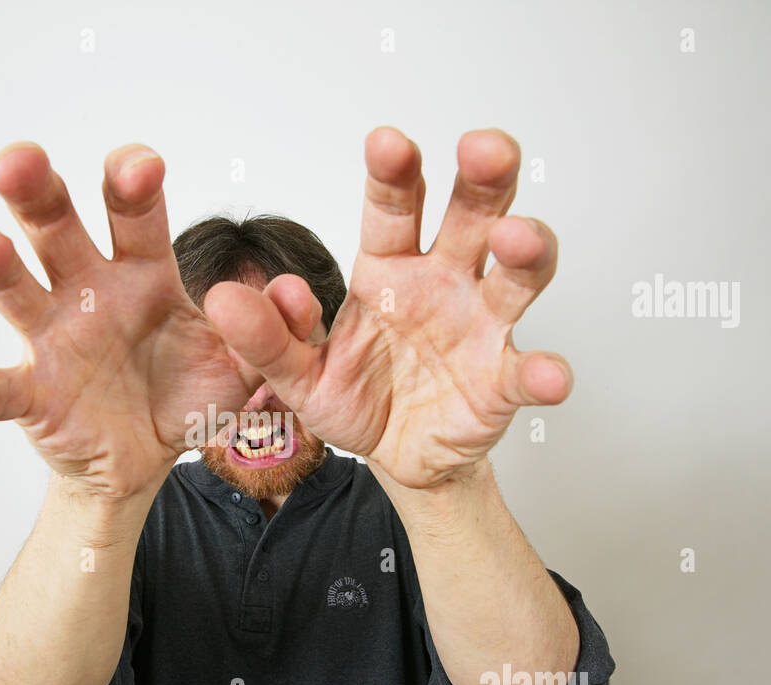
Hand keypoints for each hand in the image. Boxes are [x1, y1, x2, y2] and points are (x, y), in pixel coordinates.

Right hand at [0, 142, 254, 498]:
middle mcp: (87, 290)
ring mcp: (51, 338)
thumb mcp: (238, 369)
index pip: (133, 213)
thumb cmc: (185, 395)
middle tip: (18, 161)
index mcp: (141, 273)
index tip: (142, 167)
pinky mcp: (30, 392)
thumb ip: (266, 333)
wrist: (146, 459)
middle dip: (38, 192)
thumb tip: (294, 294)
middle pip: (56, 228)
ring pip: (15, 290)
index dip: (132, 184)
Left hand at [203, 127, 570, 489]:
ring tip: (516, 239)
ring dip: (526, 251)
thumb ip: (267, 338)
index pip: (393, 208)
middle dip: (481, 180)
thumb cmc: (355, 397)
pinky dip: (544, 371)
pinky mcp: (504, 380)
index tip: (389, 142)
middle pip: (472, 217)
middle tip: (483, 147)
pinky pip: (529, 370)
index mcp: (388, 269)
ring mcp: (481, 328)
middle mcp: (443, 283)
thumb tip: (223, 300)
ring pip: (517, 276)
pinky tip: (548, 375)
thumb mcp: (298, 374)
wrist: (396, 456)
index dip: (394, 173)